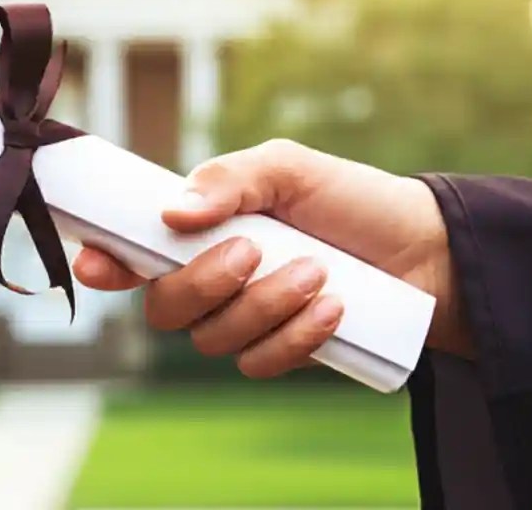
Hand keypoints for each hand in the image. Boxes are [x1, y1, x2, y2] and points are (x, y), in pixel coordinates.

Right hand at [73, 139, 470, 378]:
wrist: (430, 251)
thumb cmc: (352, 200)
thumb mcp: (291, 168)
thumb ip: (229, 180)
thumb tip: (172, 214)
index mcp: (200, 231)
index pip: (132, 254)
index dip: (105, 263)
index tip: (101, 265)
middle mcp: (211, 281)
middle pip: (164, 308)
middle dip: (205, 284)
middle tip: (254, 251)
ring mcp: (245, 322)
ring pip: (213, 339)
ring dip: (265, 306)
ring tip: (319, 272)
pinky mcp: (281, 355)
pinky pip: (258, 363)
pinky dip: (295, 337)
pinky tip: (334, 309)